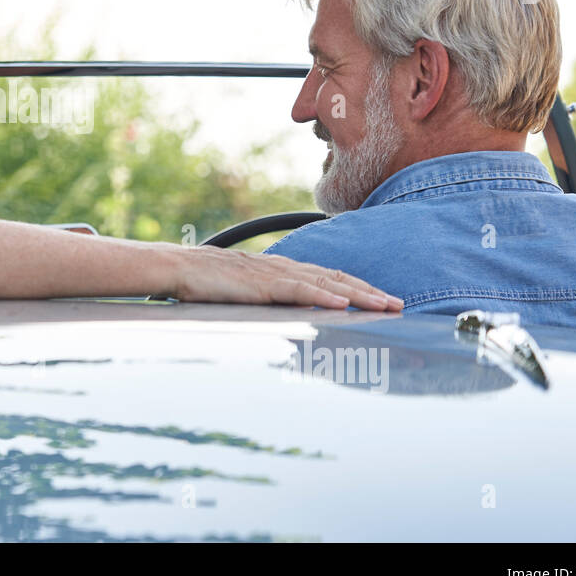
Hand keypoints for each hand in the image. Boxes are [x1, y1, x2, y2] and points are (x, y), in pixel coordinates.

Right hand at [171, 246, 402, 310]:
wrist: (176, 266)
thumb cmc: (205, 281)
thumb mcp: (244, 289)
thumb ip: (268, 295)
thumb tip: (289, 309)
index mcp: (281, 268)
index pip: (329, 277)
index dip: (359, 288)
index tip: (384, 300)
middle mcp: (283, 267)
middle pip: (337, 278)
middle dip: (370, 292)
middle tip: (399, 305)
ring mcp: (273, 274)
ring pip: (325, 283)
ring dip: (358, 295)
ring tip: (383, 305)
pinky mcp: (260, 284)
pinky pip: (298, 290)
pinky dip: (323, 296)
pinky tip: (342, 303)